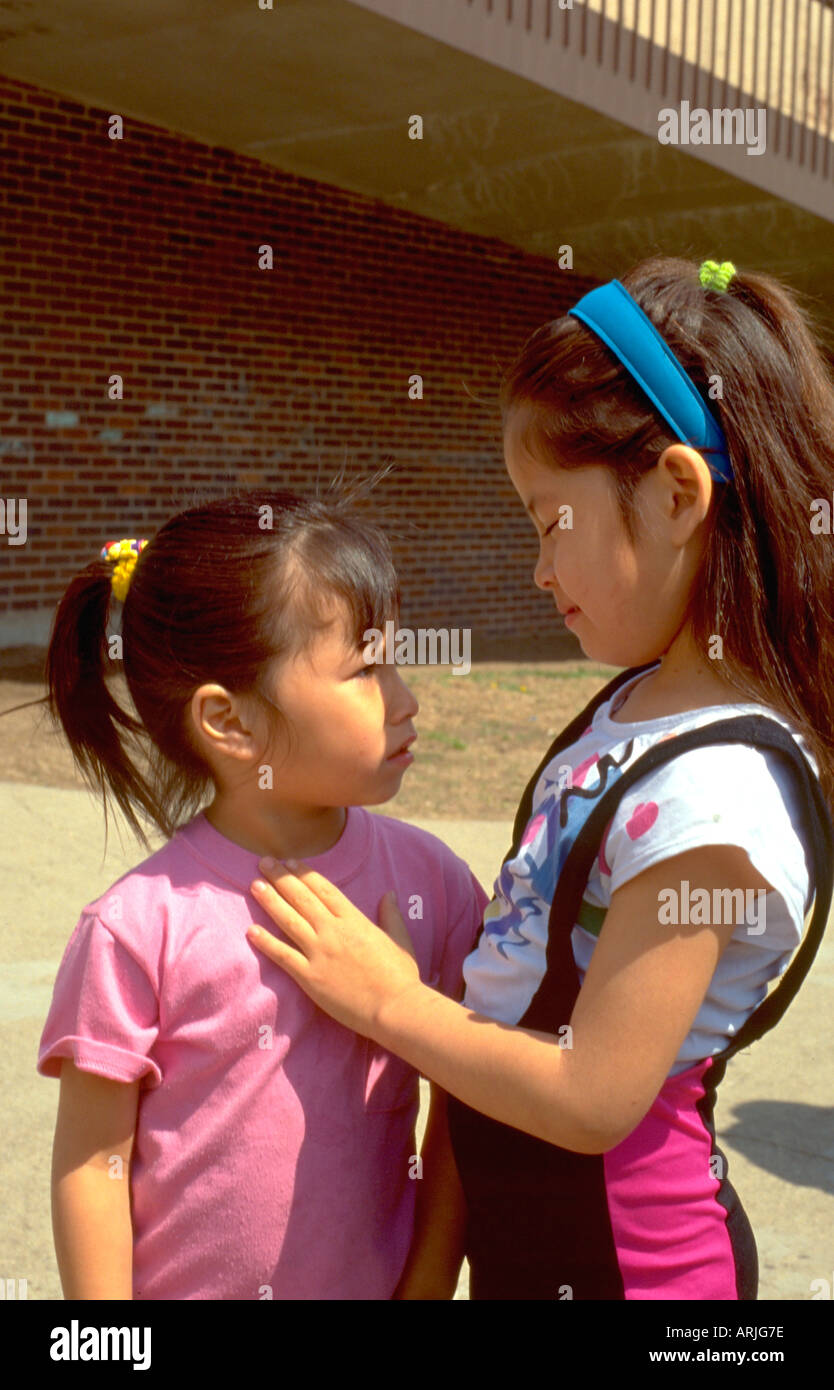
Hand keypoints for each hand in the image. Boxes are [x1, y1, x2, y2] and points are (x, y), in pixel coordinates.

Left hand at [247, 859, 421, 1038]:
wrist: (394, 1008)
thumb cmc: (401, 977)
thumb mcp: (400, 939)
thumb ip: (392, 915)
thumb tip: (389, 894)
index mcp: (355, 920)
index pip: (324, 889)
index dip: (304, 873)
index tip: (290, 862)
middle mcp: (333, 931)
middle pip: (302, 898)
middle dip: (281, 878)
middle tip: (264, 862)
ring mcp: (320, 953)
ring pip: (289, 920)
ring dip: (270, 901)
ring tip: (254, 885)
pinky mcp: (310, 977)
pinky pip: (283, 956)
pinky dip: (266, 942)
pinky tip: (251, 931)